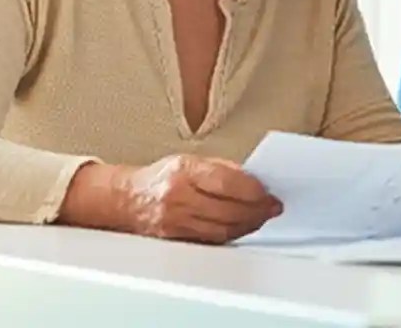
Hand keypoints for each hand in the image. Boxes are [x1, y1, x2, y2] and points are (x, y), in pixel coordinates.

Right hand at [109, 155, 282, 243]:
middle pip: (228, 209)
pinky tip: (243, 226)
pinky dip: (233, 233)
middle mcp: (178, 196)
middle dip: (257, 210)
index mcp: (183, 171)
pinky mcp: (178, 238)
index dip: (253, 190)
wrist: (128, 199)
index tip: (268, 192)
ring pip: (223, 228)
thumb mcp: (190, 160)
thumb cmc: (160, 177)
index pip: (226, 182)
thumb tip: (253, 180)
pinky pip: (213, 238)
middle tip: (272, 207)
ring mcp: (177, 220)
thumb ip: (221, 168)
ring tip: (262, 217)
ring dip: (249, 224)